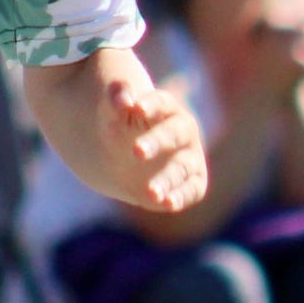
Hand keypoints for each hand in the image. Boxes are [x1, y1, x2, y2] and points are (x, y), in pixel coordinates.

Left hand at [108, 74, 207, 214]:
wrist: (123, 157)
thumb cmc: (120, 127)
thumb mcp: (112, 111)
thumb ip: (116, 98)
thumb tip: (125, 99)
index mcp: (166, 107)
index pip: (162, 103)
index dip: (152, 105)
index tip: (137, 108)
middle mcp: (183, 131)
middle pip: (175, 134)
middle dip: (157, 142)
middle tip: (136, 151)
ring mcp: (189, 157)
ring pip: (183, 167)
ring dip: (168, 178)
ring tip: (150, 192)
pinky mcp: (191, 182)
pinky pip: (191, 190)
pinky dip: (180, 197)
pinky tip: (167, 204)